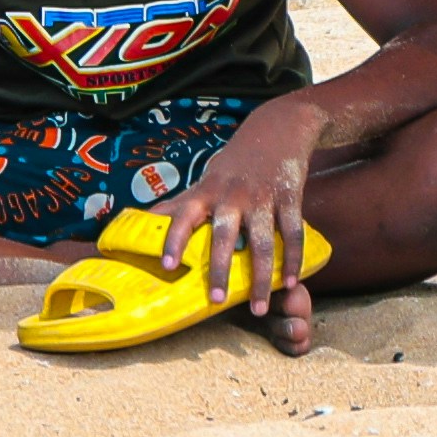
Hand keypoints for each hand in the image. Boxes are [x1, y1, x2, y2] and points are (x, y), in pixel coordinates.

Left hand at [155, 95, 332, 345]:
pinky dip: (292, 260)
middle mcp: (231, 194)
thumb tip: (143, 220)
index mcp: (206, 191)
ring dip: (260, 278)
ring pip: (261, 242)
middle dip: (220, 269)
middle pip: (223, 235)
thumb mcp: (205, 179)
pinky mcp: (289, 197)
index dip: (174, 238)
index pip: (183, 214)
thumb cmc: (234, 164)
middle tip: (216, 301)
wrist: (278, 127)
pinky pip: (292, 233)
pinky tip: (291, 282)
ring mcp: (262, 196)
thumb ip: (180, 203)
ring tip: (257, 308)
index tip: (167, 266)